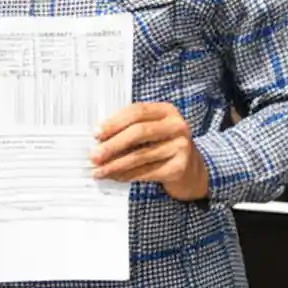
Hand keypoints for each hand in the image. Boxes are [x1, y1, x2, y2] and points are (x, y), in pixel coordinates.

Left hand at [90, 102, 209, 200]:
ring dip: (115, 165)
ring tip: (99, 171)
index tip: (96, 134)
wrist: (192, 169)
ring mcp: (181, 147)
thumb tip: (99, 138)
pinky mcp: (179, 167)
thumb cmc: (164, 145)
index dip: (114, 122)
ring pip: (141, 156)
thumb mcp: (153, 130)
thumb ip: (130, 128)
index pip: (137, 112)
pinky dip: (127, 175)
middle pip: (139, 132)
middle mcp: (177, 126)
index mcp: (167, 111)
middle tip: (94, 155)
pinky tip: (115, 177)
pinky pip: (147, 172)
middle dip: (113, 145)